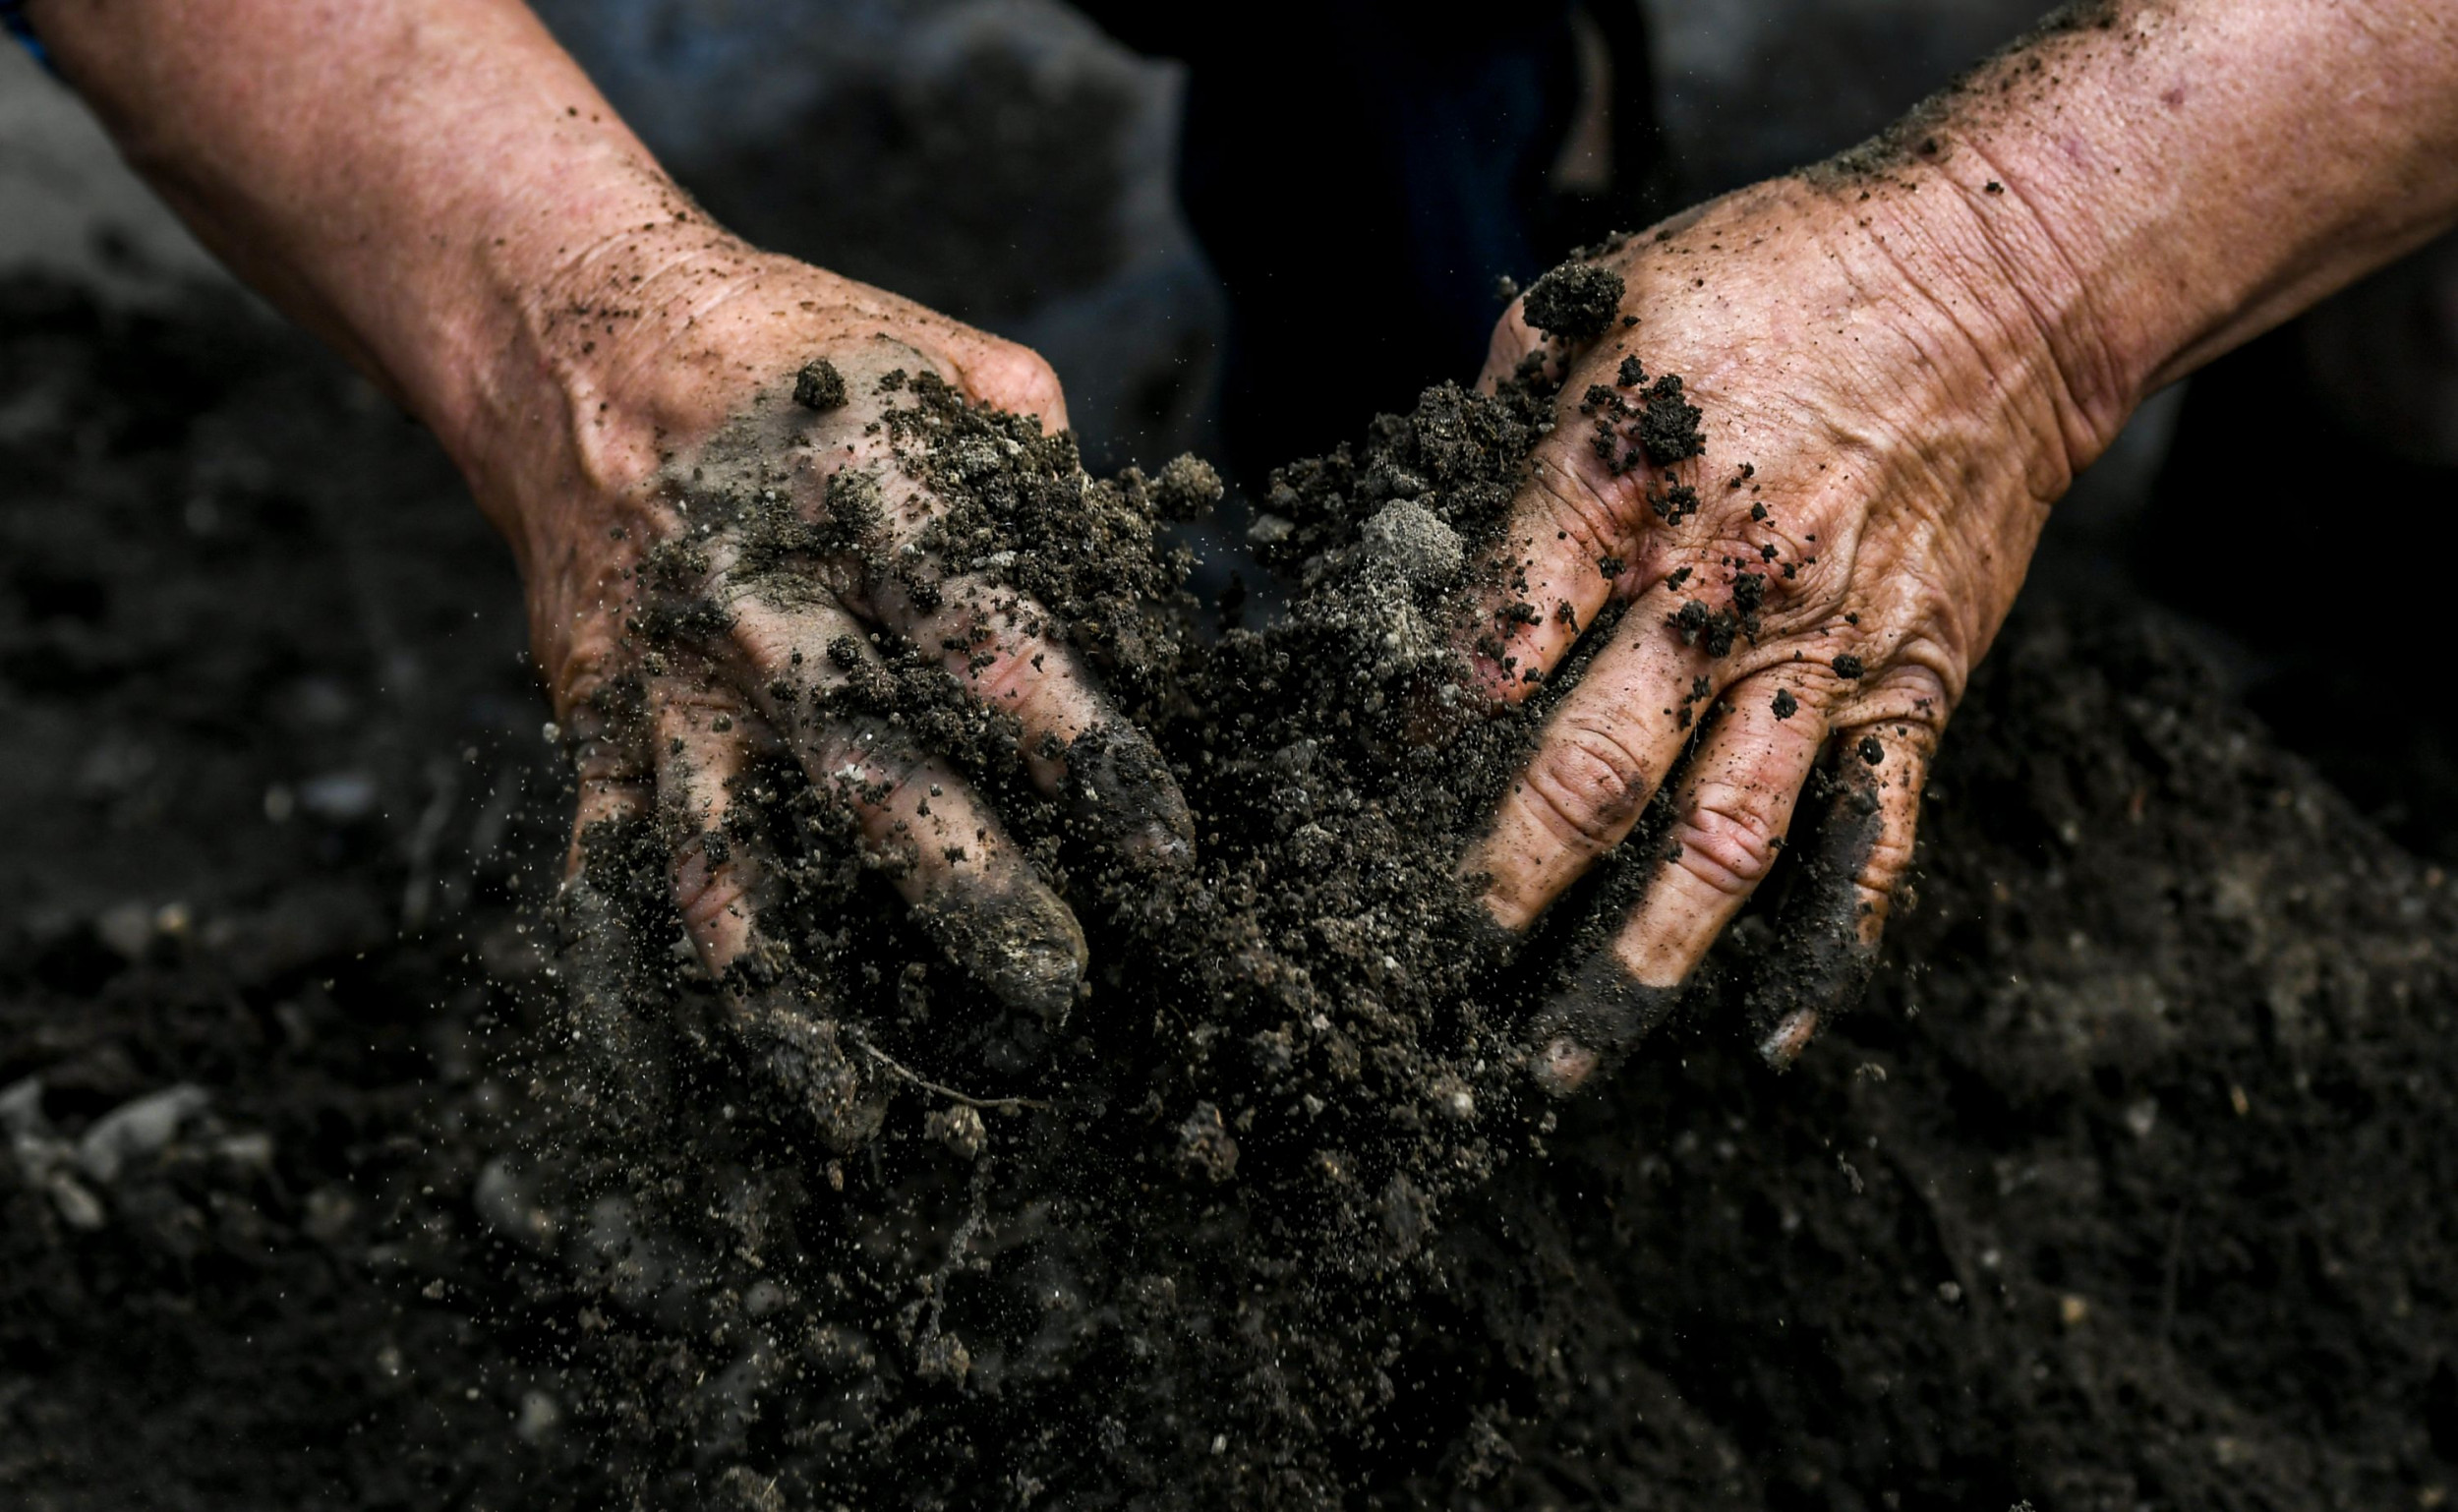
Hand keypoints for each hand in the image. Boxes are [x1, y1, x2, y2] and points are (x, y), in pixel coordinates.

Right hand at [489, 237, 1191, 1023]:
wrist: (575, 337)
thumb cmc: (801, 356)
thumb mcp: (943, 365)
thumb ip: (1049, 480)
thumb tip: (1147, 602)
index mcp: (867, 504)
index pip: (993, 643)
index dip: (1086, 751)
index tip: (1165, 854)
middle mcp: (760, 601)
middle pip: (865, 763)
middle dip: (962, 885)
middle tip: (1054, 986)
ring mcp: (668, 677)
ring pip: (722, 854)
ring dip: (786, 990)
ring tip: (850, 1110)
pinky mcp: (600, 723)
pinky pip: (612, 864)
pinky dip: (632, 977)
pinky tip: (669, 1086)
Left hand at [1458, 173, 2108, 1091]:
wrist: (2001, 277)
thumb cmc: (1784, 277)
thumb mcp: (1611, 298)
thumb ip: (1505, 406)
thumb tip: (1422, 506)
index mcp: (1625, 493)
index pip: (1487, 649)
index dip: (1412, 740)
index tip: (1351, 809)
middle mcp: (1721, 592)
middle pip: (1585, 773)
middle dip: (1493, 888)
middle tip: (1414, 979)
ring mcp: (1824, 656)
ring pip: (1716, 844)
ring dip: (1630, 965)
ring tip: (1556, 1064)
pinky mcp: (1914, 688)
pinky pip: (1870, 842)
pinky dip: (1825, 950)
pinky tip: (1770, 1036)